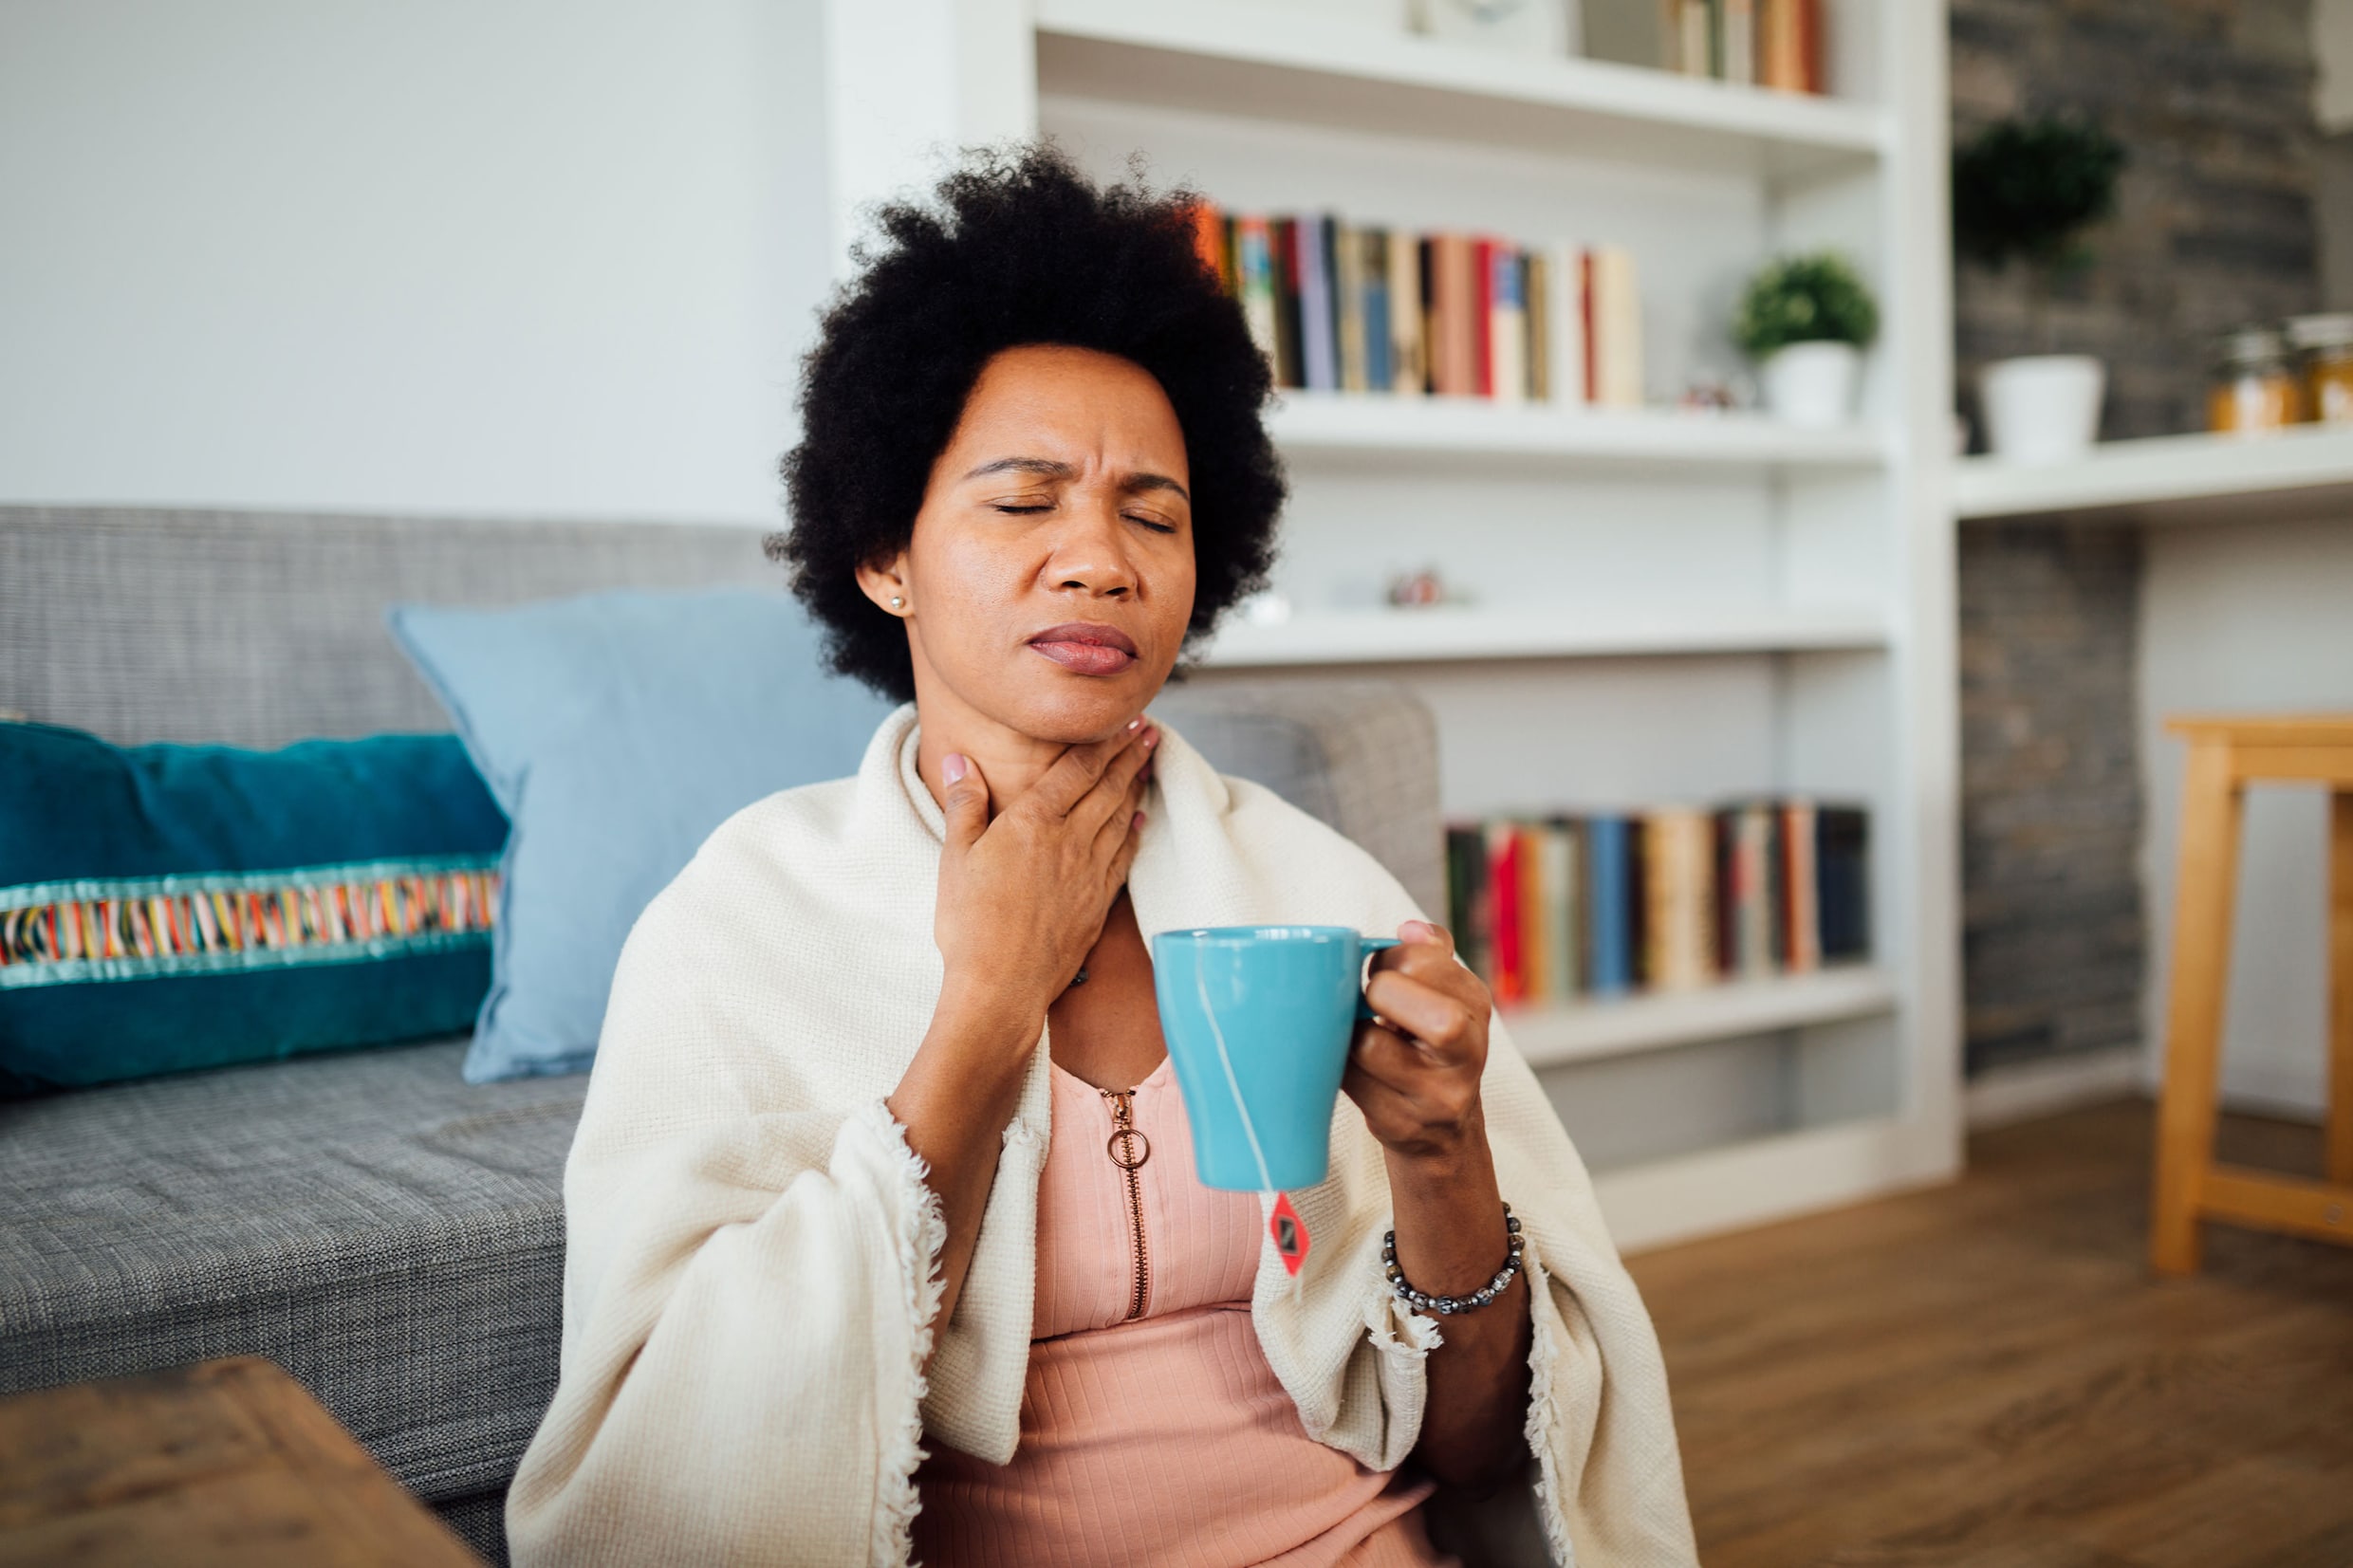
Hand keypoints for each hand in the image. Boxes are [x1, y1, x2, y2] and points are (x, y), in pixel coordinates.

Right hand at [932, 721, 1155, 1031]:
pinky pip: (1123, 857)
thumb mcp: (954, 857)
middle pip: (1108, 788)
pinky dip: (1135, 833)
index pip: (1078, 770)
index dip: (1105, 742)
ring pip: (1121, 818)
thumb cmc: (970, 923)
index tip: (1127, 721)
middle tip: (1150, 731)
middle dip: (1130, 756)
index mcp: (1034, 822)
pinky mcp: (1097, 903)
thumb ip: (965, 805)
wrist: (1000, 985)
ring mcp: (1089, 873)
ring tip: (1149, 763)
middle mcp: (1070, 841)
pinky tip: (1141, 820)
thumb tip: (959, 761)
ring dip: (1137, 787)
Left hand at [1344, 921, 1492, 1163]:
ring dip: (1350, 1033)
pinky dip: (1339, 1065)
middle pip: (1434, 1016)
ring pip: (1372, 1047)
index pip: (1428, 962)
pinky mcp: (1402, 1124)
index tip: (1379, 969)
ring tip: (1354, 1033)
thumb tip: (1410, 930)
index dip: (1390, 958)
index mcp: (1476, 1006)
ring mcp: (1438, 1095)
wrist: (1440, 1132)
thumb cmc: (1430, 1049)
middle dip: (1380, 994)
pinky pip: (1351, 1082)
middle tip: (1367, 1001)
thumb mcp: (1445, 997)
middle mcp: (1467, 1052)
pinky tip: (1346, 1062)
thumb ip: (1430, 955)